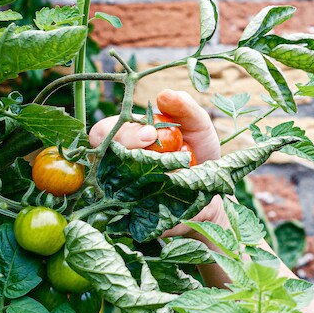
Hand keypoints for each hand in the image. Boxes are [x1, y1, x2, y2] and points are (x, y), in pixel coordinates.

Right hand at [88, 89, 227, 236]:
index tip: (151, 132)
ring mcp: (120, 192)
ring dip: (134, 174)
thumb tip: (164, 95)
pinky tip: (164, 196)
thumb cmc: (200, 154)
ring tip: (169, 171)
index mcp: (126, 140)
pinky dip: (142, 203)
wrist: (214, 194)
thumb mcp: (199, 126)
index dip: (121, 131)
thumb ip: (184, 108)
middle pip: (99, 155)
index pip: (103, 132)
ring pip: (107, 183)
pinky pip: (123, 212)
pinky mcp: (131, 217)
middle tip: (153, 142)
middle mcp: (116, 165)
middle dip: (124, 144)